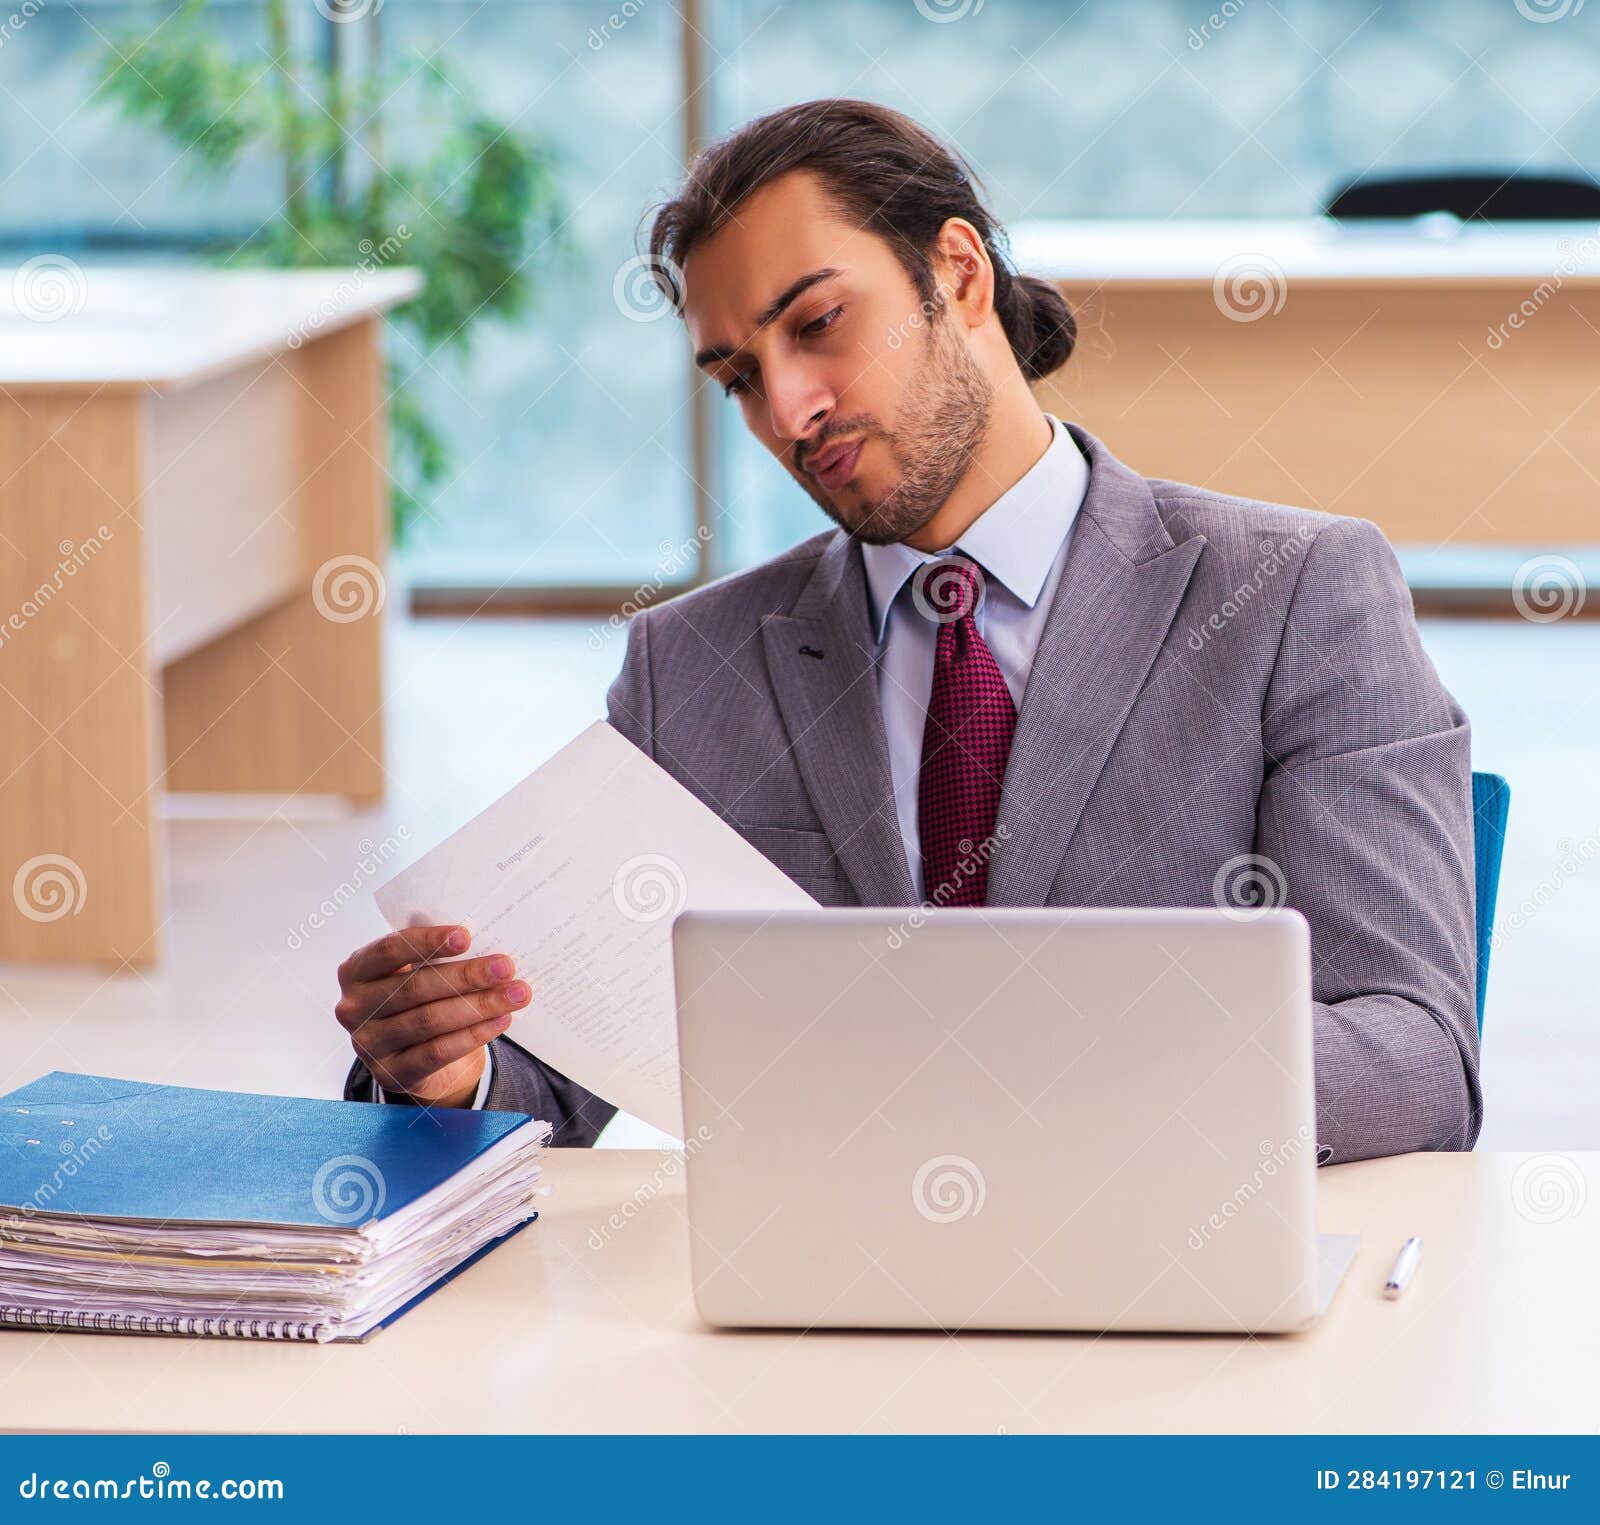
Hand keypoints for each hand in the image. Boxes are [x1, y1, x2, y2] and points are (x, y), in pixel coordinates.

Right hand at [335, 925, 530, 1107]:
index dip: (427, 942)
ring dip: (478, 1005)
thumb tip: (487, 949)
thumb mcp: (415, 972)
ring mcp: (367, 1044)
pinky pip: (436, 1052)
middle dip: (466, 976)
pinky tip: (500, 1020)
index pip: (389, 950)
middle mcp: (354, 1007)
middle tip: (506, 967)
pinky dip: (473, 1035)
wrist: (413, 1053)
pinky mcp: (390, 1074)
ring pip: (429, 1020)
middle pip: (415, 987)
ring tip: (516, 994)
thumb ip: (436, 959)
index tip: (466, 936)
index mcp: (356, 970)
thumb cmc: (418, 997)